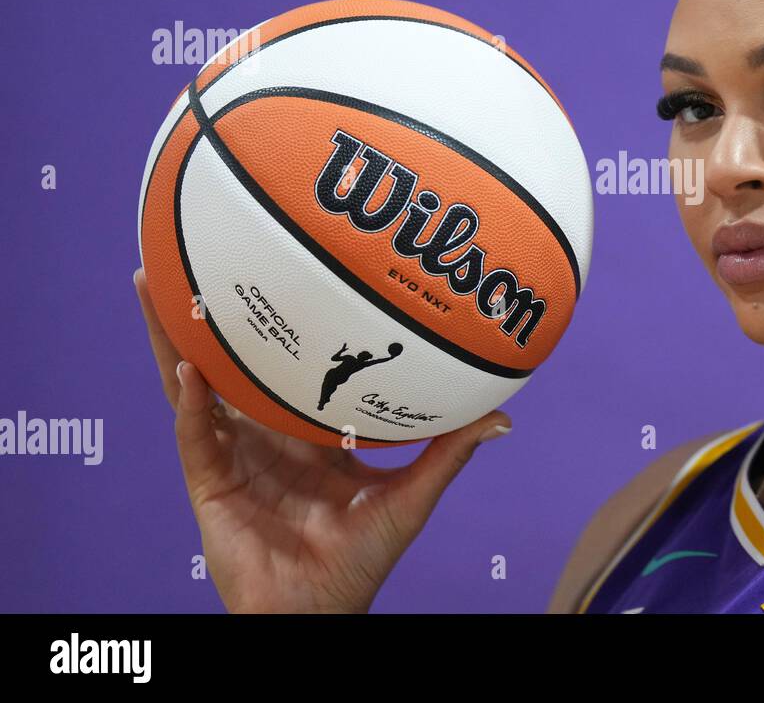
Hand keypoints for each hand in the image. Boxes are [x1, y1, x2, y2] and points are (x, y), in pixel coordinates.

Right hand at [134, 267, 511, 612]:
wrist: (319, 612)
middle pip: (232, 361)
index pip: (291, 365)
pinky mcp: (208, 482)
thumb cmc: (359, 561)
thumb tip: (502, 416)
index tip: (288, 269)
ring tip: (159, 285)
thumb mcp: (409, 497)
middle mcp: (263, 432)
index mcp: (305, 430)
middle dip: (215, 313)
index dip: (285, 322)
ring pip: (195, 385)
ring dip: (176, 339)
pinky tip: (190, 368)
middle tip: (202, 252)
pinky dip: (191, 402)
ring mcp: (231, 453)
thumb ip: (448, 454)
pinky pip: (195, 435)